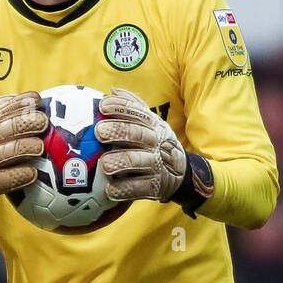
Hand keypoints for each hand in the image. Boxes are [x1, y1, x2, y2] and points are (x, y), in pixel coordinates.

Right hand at [0, 93, 46, 220]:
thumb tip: (30, 98)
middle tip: (43, 122)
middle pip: (5, 129)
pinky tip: (32, 173)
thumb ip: (1, 113)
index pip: (1, 111)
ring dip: (24, 148)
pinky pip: (5, 179)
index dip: (19, 104)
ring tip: (40, 147)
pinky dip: (20, 175)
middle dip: (25, 123)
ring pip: (5, 153)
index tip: (37, 100)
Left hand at [95, 89, 188, 203]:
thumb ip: (134, 108)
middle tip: (100, 132)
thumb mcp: (152, 124)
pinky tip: (110, 190)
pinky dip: (124, 189)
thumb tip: (113, 91)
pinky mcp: (155, 186)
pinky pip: (139, 188)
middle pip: (137, 134)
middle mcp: (156, 143)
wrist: (182, 174)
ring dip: (121, 161)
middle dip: (118, 131)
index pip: (137, 113)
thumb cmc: (157, 145)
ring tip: (105, 164)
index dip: (120, 108)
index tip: (103, 106)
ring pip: (138, 161)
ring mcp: (156, 165)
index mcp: (153, 126)